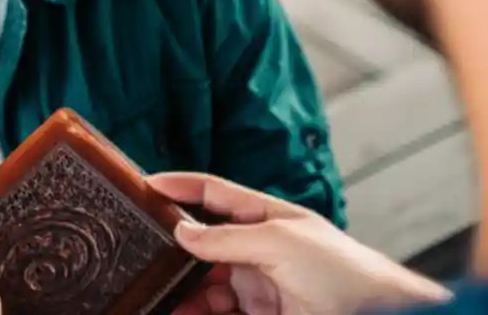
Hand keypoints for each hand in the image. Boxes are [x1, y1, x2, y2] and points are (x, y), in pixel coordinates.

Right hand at [151, 173, 451, 314]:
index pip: (214, 193)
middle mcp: (257, 250)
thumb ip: (228, 237)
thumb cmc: (346, 271)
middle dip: (173, 251)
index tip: (146, 185)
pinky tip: (176, 311)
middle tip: (142, 256)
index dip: (181, 186)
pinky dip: (193, 311)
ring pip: (204, 286)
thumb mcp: (281, 242)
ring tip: (154, 296)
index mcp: (266, 218)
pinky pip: (216, 312)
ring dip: (180, 290)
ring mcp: (257, 286)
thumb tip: (183, 230)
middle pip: (202, 246)